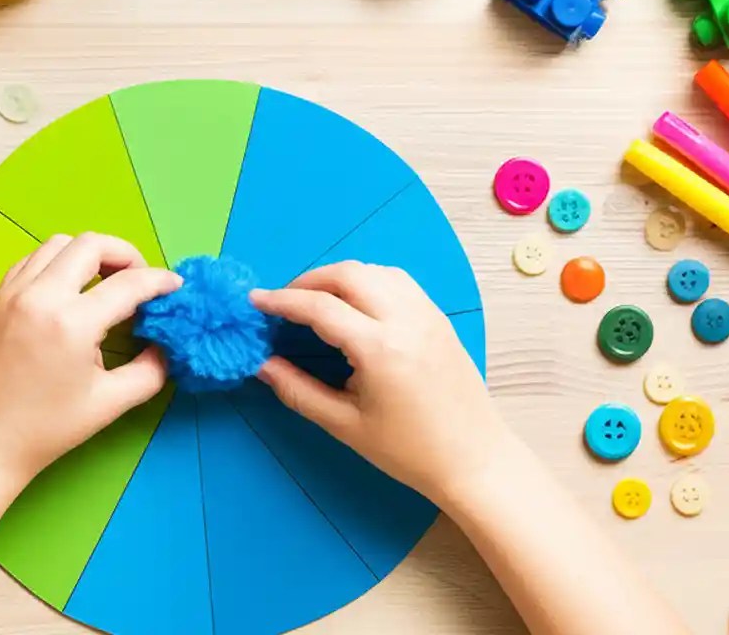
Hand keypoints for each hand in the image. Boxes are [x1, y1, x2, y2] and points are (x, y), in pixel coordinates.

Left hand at [0, 233, 181, 479]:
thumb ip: (149, 371)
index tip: (175, 287)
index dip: (160, 281)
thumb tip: (164, 345)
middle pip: (90, 244)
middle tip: (138, 279)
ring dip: (88, 254)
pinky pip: (30, 261)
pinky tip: (67, 290)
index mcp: (71, 324)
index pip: (128, 283)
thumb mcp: (109, 404)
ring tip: (104, 282)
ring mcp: (12, 294)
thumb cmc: (46, 429)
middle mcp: (39, 297)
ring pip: (57, 244)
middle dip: (125, 254)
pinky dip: (56, 263)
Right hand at [251, 262, 508, 506]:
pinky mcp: (439, 318)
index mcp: (380, 348)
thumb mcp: (345, 425)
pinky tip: (355, 304)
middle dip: (308, 281)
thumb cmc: (408, 450)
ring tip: (316, 300)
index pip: (320, 307)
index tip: (255, 301)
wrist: (474, 458)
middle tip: (284, 302)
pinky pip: (398, 281)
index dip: (281, 301)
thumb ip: (298, 390)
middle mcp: (405, 319)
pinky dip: (368, 281)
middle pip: (348, 274)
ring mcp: (427, 314)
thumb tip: (262, 365)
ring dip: (340, 277)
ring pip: (375, 271)